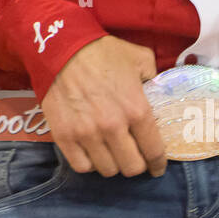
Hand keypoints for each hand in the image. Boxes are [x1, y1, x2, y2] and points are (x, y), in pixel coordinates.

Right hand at [41, 35, 166, 177]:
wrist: (61, 47)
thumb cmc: (102, 51)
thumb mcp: (140, 59)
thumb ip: (153, 78)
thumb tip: (157, 91)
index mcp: (136, 110)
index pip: (154, 151)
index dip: (158, 163)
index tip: (157, 168)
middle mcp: (113, 127)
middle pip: (132, 168)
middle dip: (136, 165)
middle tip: (133, 157)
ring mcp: (87, 134)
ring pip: (108, 170)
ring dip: (113, 164)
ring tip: (112, 153)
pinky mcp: (64, 136)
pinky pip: (82, 166)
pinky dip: (90, 163)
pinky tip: (92, 153)